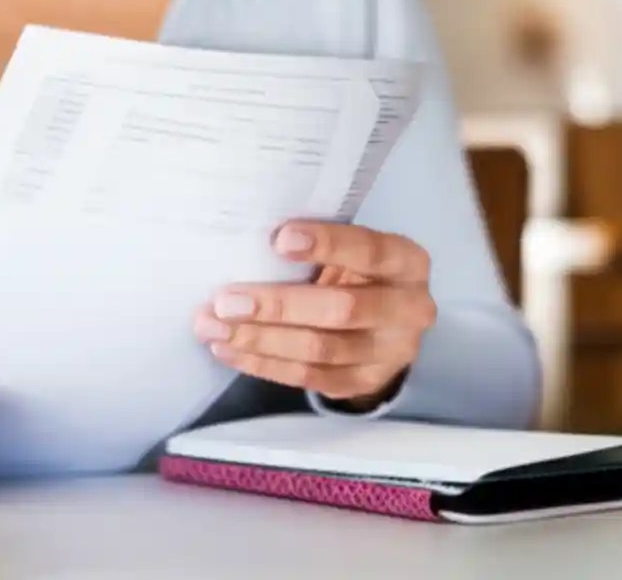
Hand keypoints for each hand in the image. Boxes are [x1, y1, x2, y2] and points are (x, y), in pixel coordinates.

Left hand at [194, 221, 436, 408]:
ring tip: (213, 326)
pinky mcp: (363, 383)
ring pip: (319, 348)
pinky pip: (307, 377)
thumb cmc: (355, 274)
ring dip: (259, 339)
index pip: (370, 251)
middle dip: (277, 305)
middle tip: (226, 301)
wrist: (386, 329)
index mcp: (407, 263)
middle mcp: (408, 309)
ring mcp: (389, 353)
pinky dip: (261, 364)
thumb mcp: (351, 253)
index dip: (327, 245)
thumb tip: (244, 240)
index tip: (279, 240)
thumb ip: (317, 247)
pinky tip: (226, 350)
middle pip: (341, 309)